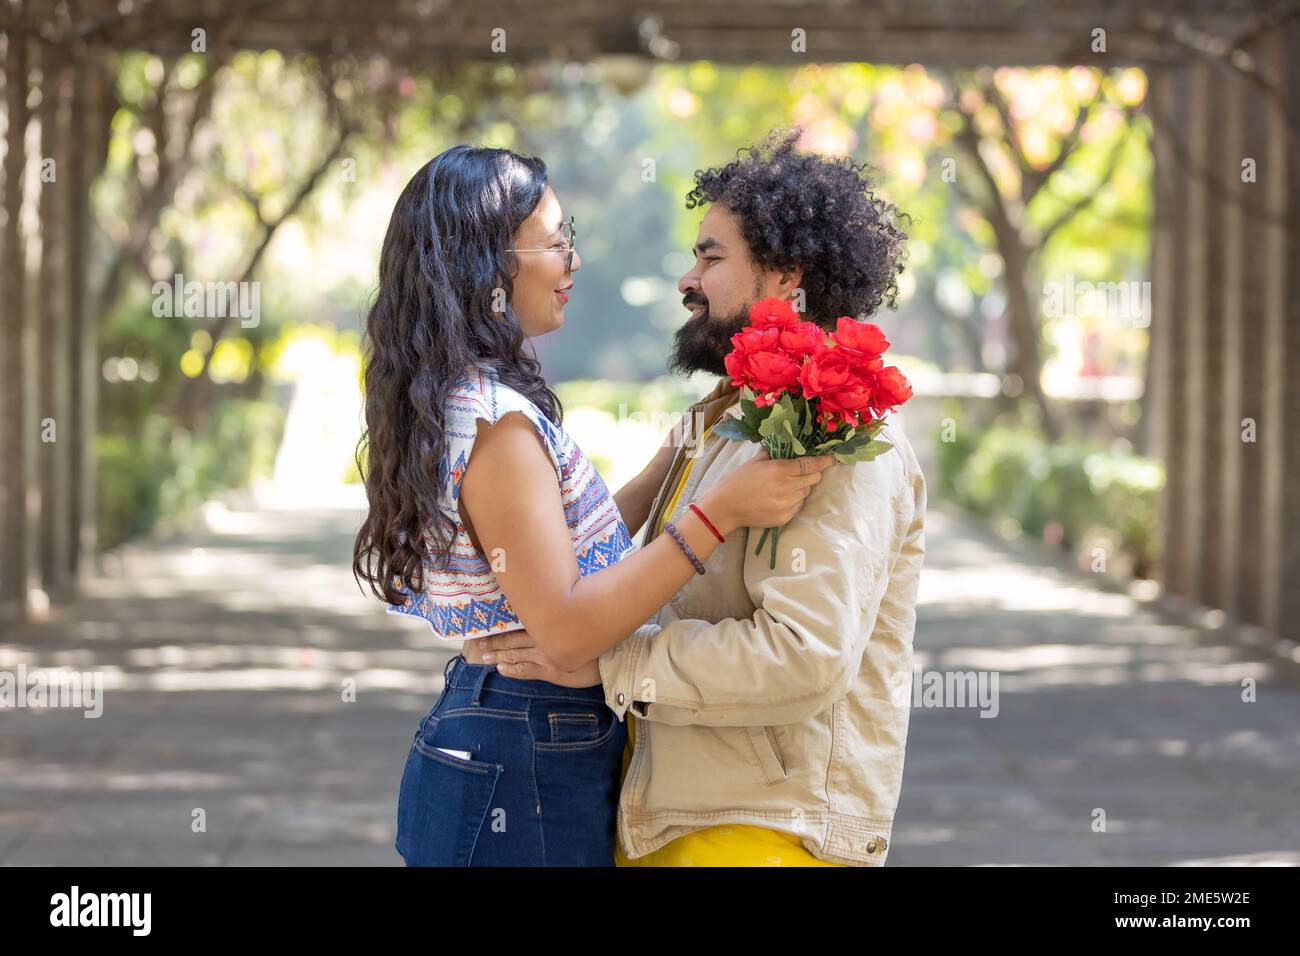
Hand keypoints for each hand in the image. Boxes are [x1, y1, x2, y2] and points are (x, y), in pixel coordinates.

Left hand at [476, 631, 601, 686]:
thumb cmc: (595, 638)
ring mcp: (547, 655)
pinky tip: (502, 669)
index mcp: (550, 625)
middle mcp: (545, 638)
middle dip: (495, 642)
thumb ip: (560, 621)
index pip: (520, 625)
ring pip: (516, 654)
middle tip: (480, 644)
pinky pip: (527, 671)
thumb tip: (547, 615)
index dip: (504, 628)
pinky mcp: (552, 671)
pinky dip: (513, 670)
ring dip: (499, 656)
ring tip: (485, 657)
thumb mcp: (577, 624)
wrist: (612, 656)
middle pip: (513, 639)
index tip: (490, 627)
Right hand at [696, 450, 836, 533]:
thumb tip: (790, 448)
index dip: (824, 461)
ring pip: (806, 493)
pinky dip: (794, 501)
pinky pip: (798, 506)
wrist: (725, 507)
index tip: (834, 458)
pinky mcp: (785, 518)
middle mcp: (786, 487)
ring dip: (801, 488)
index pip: (810, 464)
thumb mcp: (755, 462)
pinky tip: (779, 499)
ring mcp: (786, 504)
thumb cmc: (737, 481)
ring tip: (784, 487)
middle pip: (813, 479)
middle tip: (799, 473)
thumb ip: (774, 454)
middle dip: (811, 474)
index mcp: (779, 470)